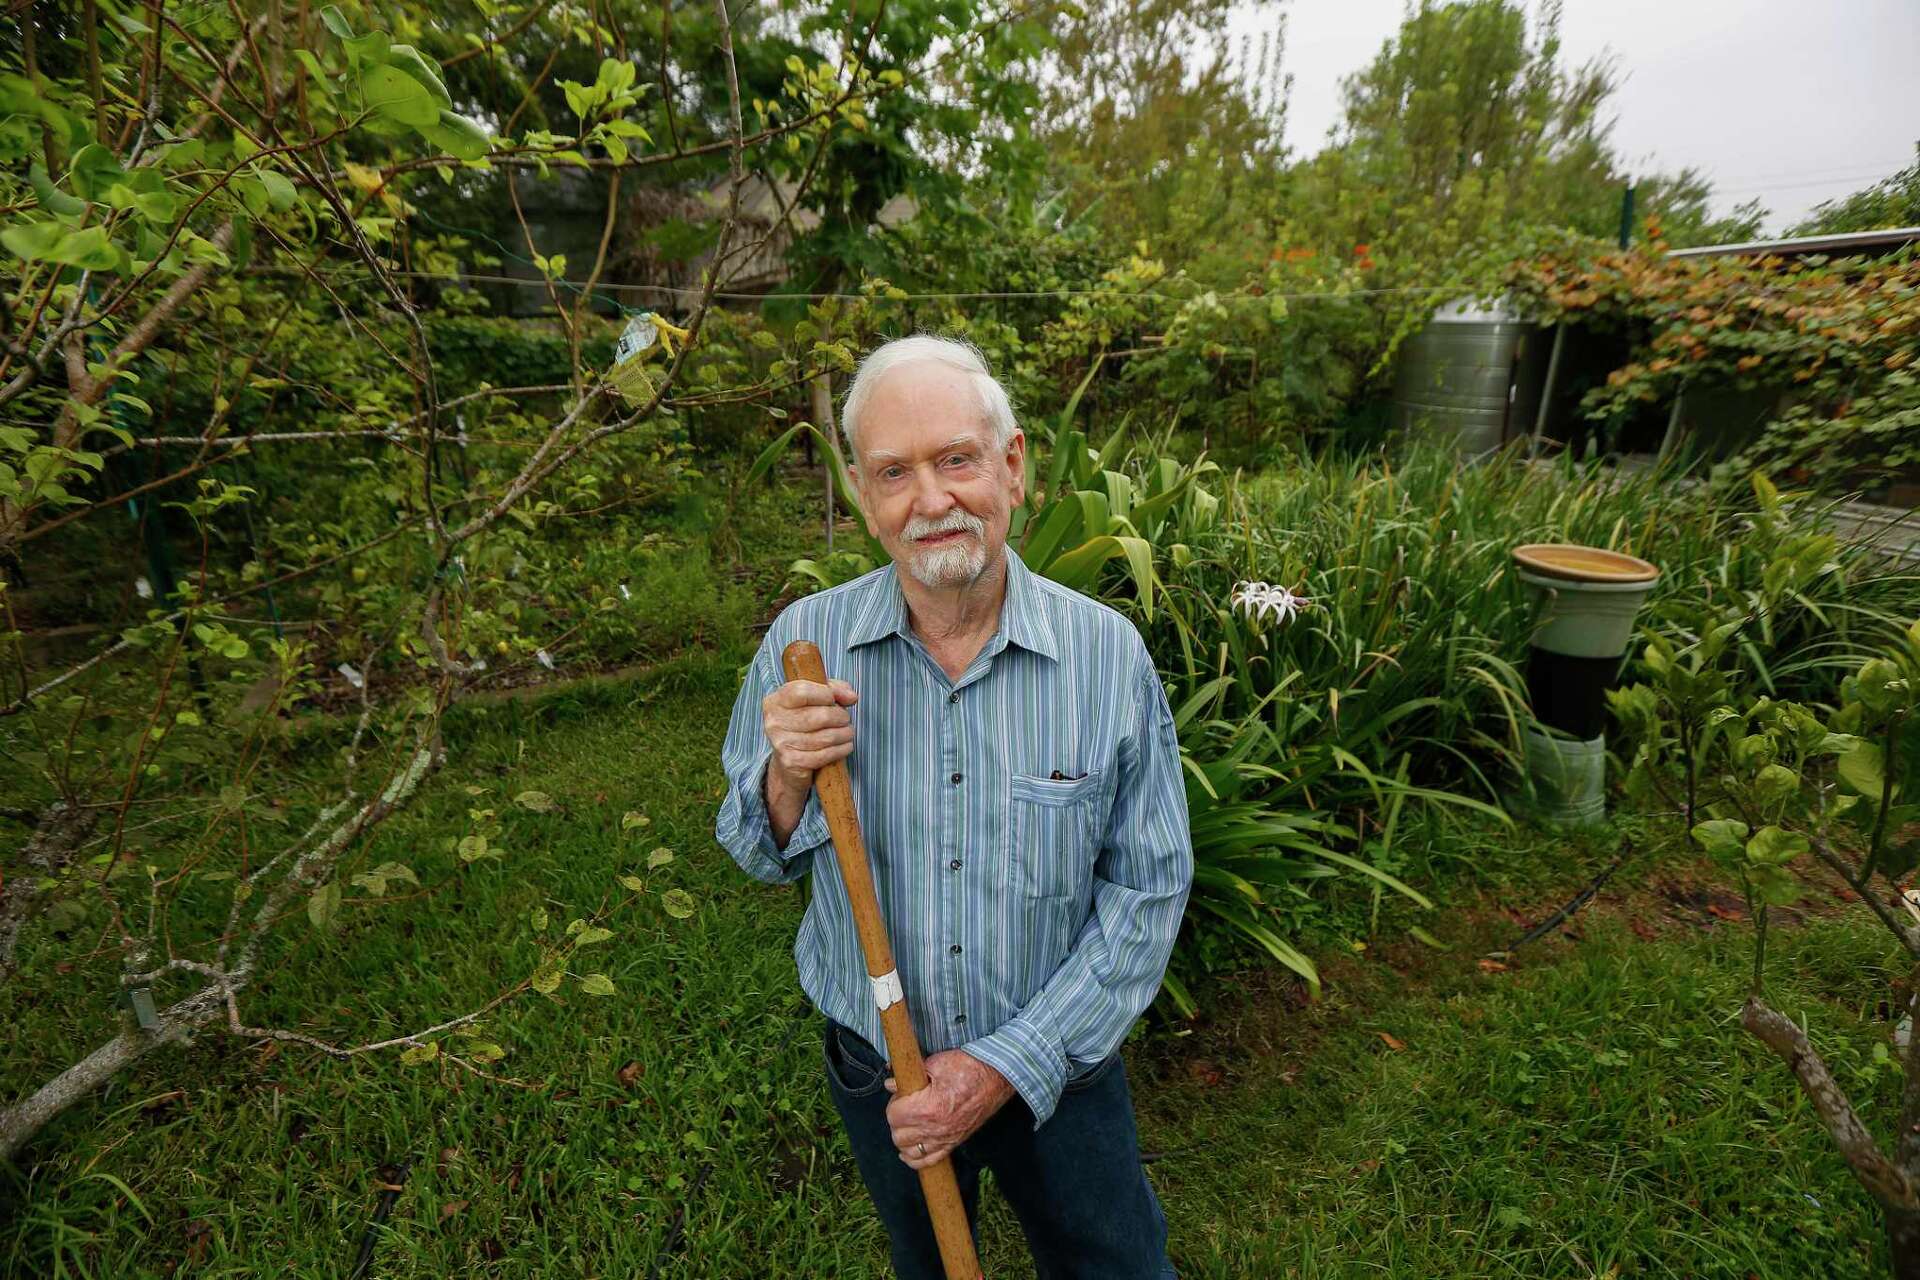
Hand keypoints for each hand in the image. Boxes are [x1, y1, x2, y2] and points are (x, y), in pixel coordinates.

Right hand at [762, 676, 858, 788]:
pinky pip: (825, 755)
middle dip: (841, 717)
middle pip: (821, 716)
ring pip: (826, 737)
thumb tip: (851, 697)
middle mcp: (774, 721)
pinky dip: (841, 750)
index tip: (834, 699)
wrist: (789, 762)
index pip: (802, 691)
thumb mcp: (815, 700)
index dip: (825, 694)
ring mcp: (781, 743)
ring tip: (847, 733)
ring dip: (844, 734)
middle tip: (845, 720)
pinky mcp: (791, 762)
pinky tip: (844, 746)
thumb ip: (834, 689)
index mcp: (776, 701)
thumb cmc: (803, 725)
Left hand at [884, 1049, 1014, 1169]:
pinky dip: (915, 1159)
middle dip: (896, 1121)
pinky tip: (909, 1150)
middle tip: (904, 1106)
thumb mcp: (937, 1063)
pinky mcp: (954, 1143)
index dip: (893, 1103)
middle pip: (898, 1136)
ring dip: (903, 1139)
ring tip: (907, 1123)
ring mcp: (945, 1139)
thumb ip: (911, 1075)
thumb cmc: (969, 1067)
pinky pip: (929, 1161)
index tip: (899, 1095)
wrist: (997, 1076)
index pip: (894, 1116)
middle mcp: (936, 1129)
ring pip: (909, 1152)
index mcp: (928, 1108)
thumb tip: (892, 1084)